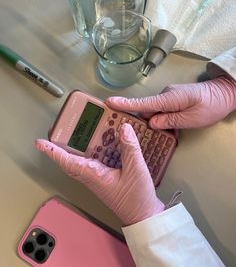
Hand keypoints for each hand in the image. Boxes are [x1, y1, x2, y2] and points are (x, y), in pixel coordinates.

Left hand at [35, 123, 163, 225]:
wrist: (143, 216)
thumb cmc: (136, 199)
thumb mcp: (136, 170)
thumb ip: (130, 147)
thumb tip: (124, 128)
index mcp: (93, 175)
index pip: (67, 161)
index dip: (52, 151)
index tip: (40, 142)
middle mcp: (91, 176)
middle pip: (69, 160)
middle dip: (60, 146)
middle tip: (58, 131)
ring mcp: (97, 177)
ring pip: (80, 160)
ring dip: (76, 147)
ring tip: (77, 132)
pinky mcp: (105, 177)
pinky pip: (93, 161)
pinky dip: (93, 150)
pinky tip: (102, 142)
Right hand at [106, 76, 235, 128]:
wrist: (224, 94)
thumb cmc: (211, 106)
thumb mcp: (193, 119)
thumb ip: (170, 121)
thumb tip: (151, 123)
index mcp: (169, 98)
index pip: (143, 103)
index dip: (125, 104)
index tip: (108, 103)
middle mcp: (165, 95)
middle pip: (146, 110)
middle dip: (141, 121)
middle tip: (133, 131)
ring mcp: (168, 97)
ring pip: (153, 111)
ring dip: (153, 122)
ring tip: (155, 132)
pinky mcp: (171, 100)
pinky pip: (160, 110)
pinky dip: (159, 119)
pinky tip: (163, 128)